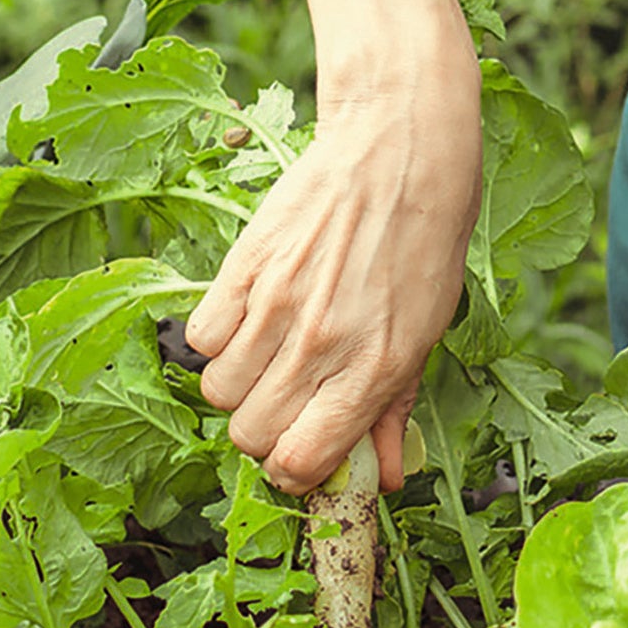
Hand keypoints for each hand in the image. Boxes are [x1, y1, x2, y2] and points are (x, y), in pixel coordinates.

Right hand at [186, 0, 481, 489]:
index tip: (300, 454)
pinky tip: (247, 319)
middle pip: (251, 435)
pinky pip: (199, 337)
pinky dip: (215, 340)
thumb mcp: (428, 331)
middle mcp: (323, 345)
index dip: (294, 472)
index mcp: (375, 370)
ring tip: (266, 355)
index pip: (301, 463)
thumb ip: (397, 411)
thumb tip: (387, 480)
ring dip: (237, 386)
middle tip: (285, 400)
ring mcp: (279, 305)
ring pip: (218, 392)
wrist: (401, 147)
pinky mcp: (245, 266)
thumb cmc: (425, 240)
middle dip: (264, 430)